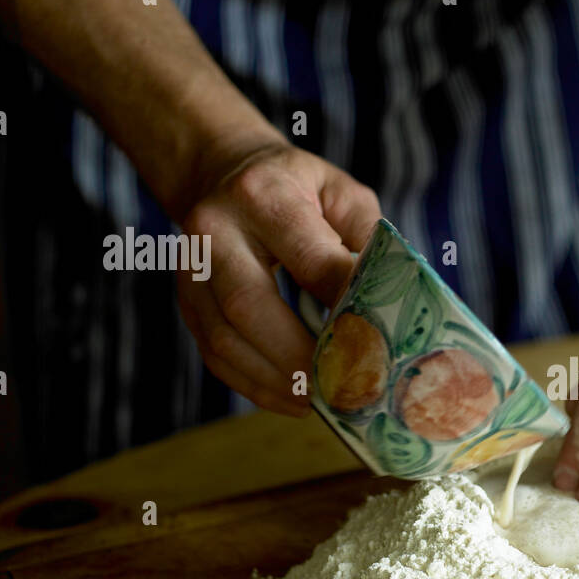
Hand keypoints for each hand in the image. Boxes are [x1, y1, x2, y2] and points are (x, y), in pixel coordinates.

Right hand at [176, 142, 381, 415]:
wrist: (221, 173)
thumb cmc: (296, 187)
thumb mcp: (341, 193)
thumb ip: (367, 240)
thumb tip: (392, 303)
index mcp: (263, 195)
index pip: (309, 260)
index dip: (345, 306)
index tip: (380, 342)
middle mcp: (215, 231)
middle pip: (249, 306)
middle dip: (298, 357)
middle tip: (343, 389)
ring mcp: (191, 270)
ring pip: (225, 339)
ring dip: (275, 382)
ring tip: (322, 404)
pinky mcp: (186, 301)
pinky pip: (214, 355)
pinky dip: (255, 385)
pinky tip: (293, 400)